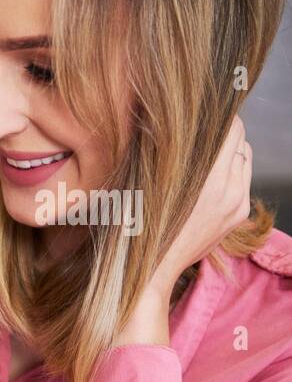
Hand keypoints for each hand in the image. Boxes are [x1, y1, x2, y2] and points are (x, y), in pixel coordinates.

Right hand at [112, 117, 251, 348]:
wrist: (151, 271)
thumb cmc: (136, 228)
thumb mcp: (142, 183)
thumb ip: (159, 150)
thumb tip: (158, 118)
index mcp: (206, 178)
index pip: (227, 127)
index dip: (214, 114)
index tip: (199, 110)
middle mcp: (229, 188)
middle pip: (240, 138)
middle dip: (223, 130)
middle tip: (201, 127)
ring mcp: (238, 202)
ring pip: (245, 156)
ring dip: (229, 150)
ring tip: (205, 153)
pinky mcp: (240, 213)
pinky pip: (244, 179)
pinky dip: (231, 171)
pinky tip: (209, 178)